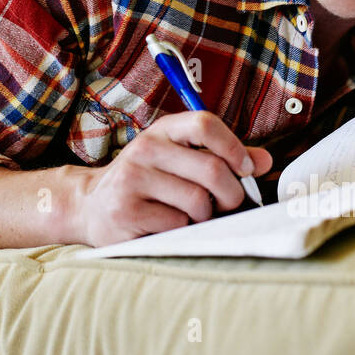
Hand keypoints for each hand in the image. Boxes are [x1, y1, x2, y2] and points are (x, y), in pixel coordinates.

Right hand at [73, 111, 272, 246]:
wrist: (90, 205)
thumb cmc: (145, 182)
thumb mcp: (179, 160)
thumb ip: (222, 158)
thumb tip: (264, 161)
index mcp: (162, 131)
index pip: (205, 124)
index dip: (234, 147)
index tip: (246, 169)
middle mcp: (145, 149)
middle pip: (211, 169)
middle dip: (232, 194)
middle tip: (229, 205)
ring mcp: (132, 180)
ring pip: (198, 202)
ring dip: (206, 216)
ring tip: (192, 216)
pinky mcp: (127, 212)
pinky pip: (178, 224)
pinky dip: (183, 230)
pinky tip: (168, 226)